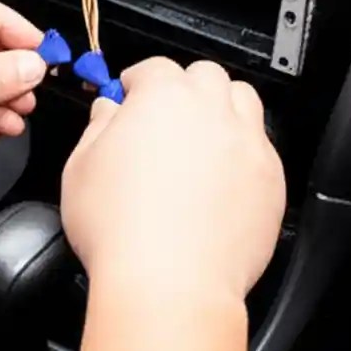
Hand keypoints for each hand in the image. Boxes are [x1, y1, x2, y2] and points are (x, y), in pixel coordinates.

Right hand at [61, 58, 284, 300]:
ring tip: (199, 141)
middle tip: (164, 118)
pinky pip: (262, 149)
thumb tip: (107, 112)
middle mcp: (212, 111)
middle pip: (206, 76)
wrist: (169, 283)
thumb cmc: (121, 231)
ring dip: (222, 110)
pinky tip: (220, 181)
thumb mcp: (80, 168)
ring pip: (244, 103)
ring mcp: (247, 144)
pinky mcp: (270, 180)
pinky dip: (243, 154)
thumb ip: (97, 128)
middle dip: (185, 89)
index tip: (130, 98)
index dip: (138, 82)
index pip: (154, 67)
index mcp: (163, 97)